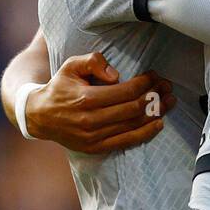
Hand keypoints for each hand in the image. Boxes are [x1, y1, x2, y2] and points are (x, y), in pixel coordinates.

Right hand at [27, 52, 175, 153]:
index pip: (125, 92)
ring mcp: (94, 137)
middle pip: (133, 109)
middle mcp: (91, 120)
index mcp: (86, 99)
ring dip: (155, 113)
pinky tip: (158, 123)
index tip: (154, 75)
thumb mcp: (71, 66)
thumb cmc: (60, 86)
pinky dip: (145, 133)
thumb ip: (93, 62)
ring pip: (133, 125)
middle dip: (154, 96)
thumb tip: (116, 75)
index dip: (144, 83)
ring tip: (169, 101)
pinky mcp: (95, 148)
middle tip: (167, 86)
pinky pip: (126, 142)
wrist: (40, 116)